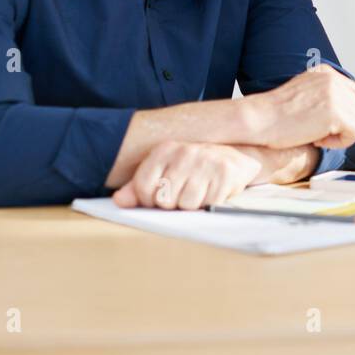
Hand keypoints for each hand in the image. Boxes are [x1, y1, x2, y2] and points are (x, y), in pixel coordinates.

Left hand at [112, 141, 264, 209]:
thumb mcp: (165, 172)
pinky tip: (215, 190)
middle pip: (164, 200)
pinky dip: (211, 203)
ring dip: (194, 204)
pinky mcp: (225, 173)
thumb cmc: (194, 168)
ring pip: (187, 204)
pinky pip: (209, 204)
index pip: (143, 188)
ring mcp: (206, 161)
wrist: (235, 157)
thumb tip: (119, 200)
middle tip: (186, 191)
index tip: (162, 195)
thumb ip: (139, 187)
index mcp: (164, 150)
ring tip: (201, 190)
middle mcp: (184, 152)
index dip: (150, 201)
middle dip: (175, 203)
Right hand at [242, 64, 354, 150]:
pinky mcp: (335, 112)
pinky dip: (339, 143)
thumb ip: (330, 102)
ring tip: (318, 138)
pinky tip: (318, 141)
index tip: (350, 130)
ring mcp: (335, 94)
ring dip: (342, 136)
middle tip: (329, 137)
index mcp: (326, 73)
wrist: (258, 120)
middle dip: (351, 126)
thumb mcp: (305, 97)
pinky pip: (353, 133)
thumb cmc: (276, 115)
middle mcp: (333, 79)